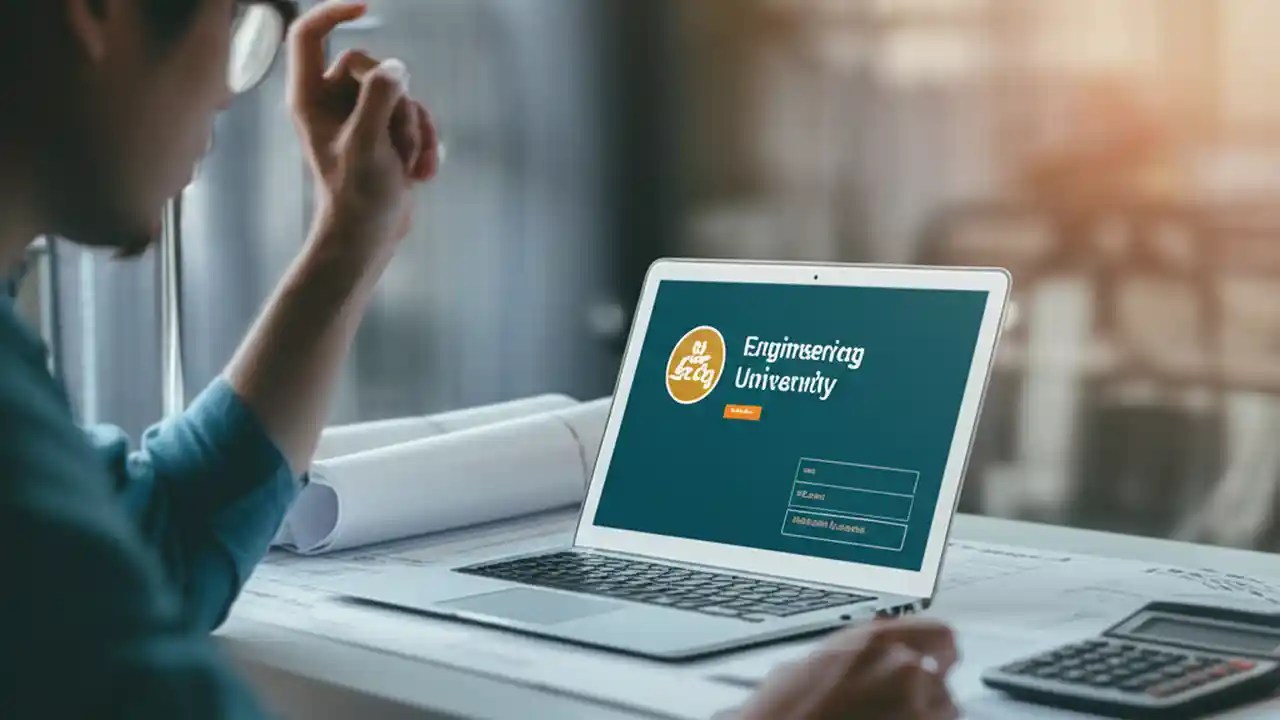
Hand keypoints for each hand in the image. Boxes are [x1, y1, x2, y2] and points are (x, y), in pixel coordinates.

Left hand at [286, 0, 439, 259]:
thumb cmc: (357, 195)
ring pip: (401, 92)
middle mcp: (332, 102)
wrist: (371, 236)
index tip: (366, 6)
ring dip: (415, 129)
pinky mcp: (385, 132)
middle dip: (399, 105)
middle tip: (398, 144)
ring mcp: (361, 117)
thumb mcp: (367, 144)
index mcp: (310, 98)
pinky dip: (424, 142)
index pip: (310, 36)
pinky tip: (421, 173)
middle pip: (374, 67)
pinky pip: (414, 114)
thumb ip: (378, 97)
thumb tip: (397, 68)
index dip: (334, 13)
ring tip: (409, 164)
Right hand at [735, 619, 959, 719]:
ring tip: (884, 718)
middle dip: (923, 694)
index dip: (941, 651)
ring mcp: (912, 710)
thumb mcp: (816, 662)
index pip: (939, 635)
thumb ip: (858, 654)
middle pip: (939, 680)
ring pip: (940, 713)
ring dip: (920, 716)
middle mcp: (901, 668)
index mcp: (874, 640)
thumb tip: (871, 660)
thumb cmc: (784, 710)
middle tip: (895, 705)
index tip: (942, 660)